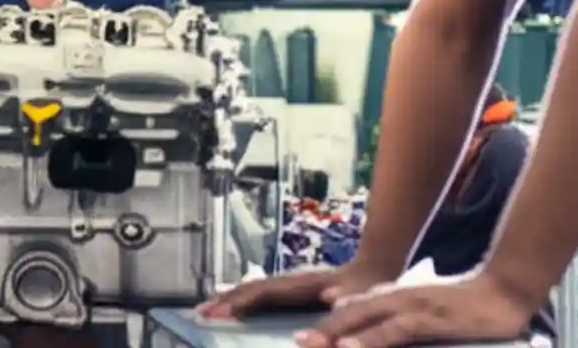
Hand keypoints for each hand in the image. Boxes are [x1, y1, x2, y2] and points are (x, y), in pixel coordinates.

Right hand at [195, 265, 384, 319]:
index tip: (221, 312)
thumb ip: (348, 301)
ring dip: (230, 298)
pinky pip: (262, 293)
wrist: (377, 265)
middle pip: (254, 288)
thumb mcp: (362, 297)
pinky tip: (232, 305)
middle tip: (200, 313)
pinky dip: (243, 298)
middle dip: (227, 299)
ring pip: (255, 289)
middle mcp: (293, 280)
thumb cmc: (369, 286)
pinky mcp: (293, 290)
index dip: (243, 301)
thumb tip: (332, 301)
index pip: (268, 292)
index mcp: (305, 283)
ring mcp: (291, 283)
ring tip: (207, 309)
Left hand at [293, 272, 535, 347]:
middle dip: (322, 332)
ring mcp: (412, 307)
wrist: (503, 292)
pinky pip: (394, 331)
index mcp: (394, 299)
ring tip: (312, 345)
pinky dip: (371, 339)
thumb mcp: (426, 315)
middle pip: (350, 316)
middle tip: (295, 343)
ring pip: (366, 322)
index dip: (326, 326)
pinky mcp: (429, 318)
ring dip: (337, 335)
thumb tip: (370, 330)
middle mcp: (397, 299)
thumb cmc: (465, 308)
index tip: (300, 338)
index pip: (352, 312)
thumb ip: (398, 322)